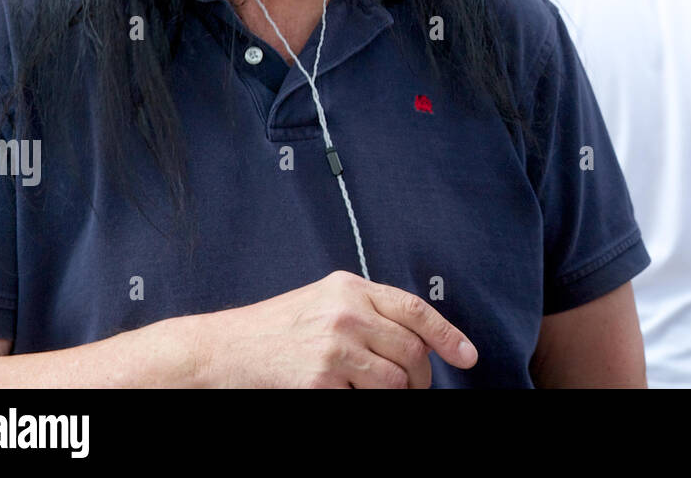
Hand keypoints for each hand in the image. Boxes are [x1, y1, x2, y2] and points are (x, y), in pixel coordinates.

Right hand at [193, 271, 477, 387]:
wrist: (223, 350)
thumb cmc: (272, 329)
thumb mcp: (323, 300)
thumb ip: (366, 309)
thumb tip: (413, 336)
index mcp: (350, 288)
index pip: (415, 310)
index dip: (448, 335)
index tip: (467, 356)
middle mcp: (347, 312)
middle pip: (412, 350)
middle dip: (421, 376)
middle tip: (415, 388)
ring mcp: (335, 346)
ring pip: (396, 380)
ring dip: (397, 394)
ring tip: (379, 393)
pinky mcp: (322, 380)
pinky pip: (366, 400)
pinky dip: (365, 401)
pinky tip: (347, 394)